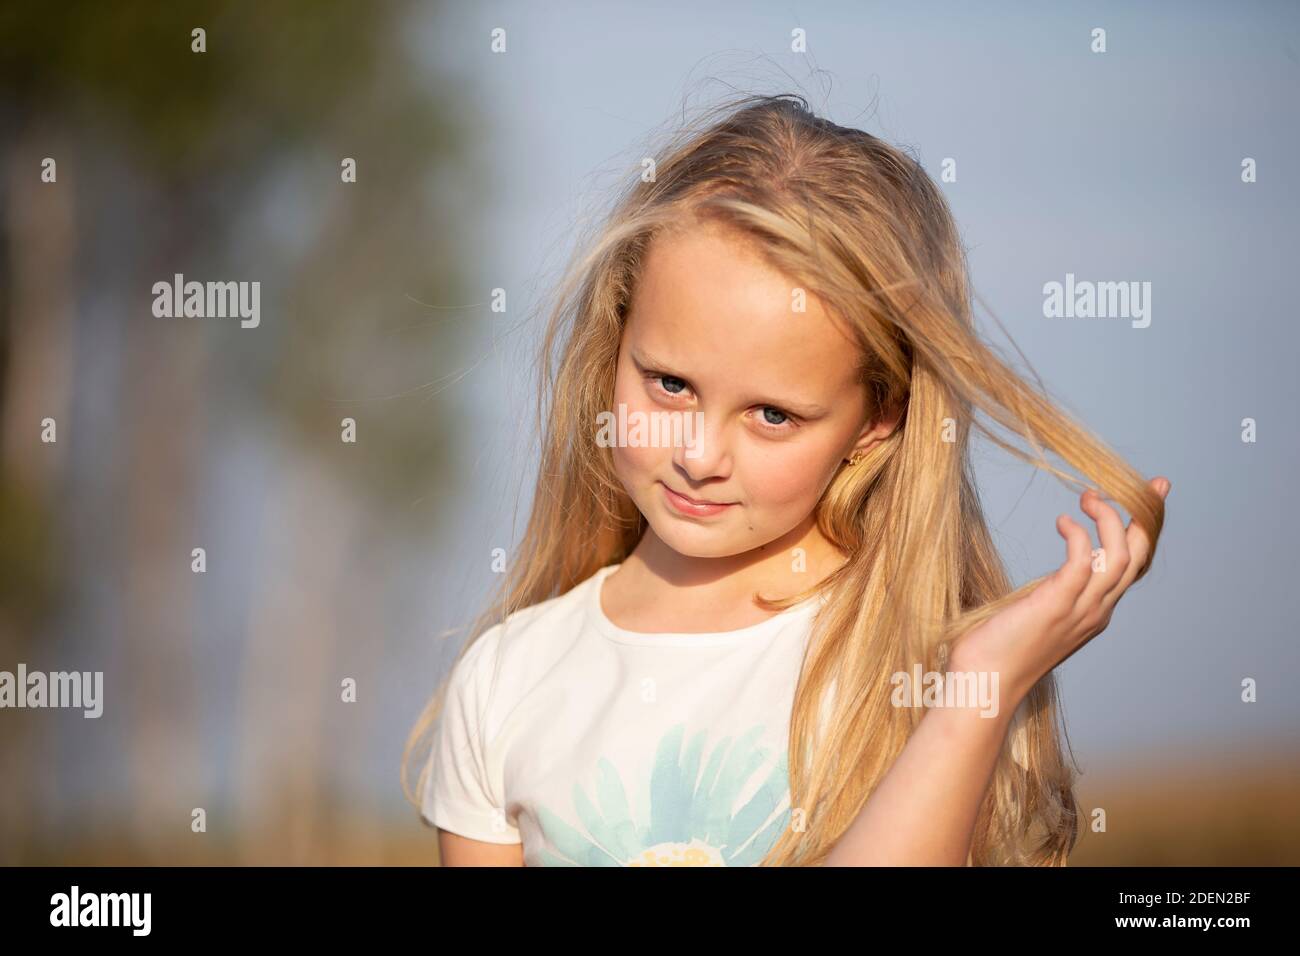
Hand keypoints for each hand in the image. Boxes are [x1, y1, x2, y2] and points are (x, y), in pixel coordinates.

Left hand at [947, 476, 1170, 710]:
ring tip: (1089, 497)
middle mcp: (1096, 612)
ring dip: (1110, 520)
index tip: (1148, 503)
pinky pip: (1083, 561)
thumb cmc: (997, 650)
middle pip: (1139, 558)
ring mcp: (1080, 610)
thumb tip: (1041, 582)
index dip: (1142, 536)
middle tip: (1152, 485)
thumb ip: (1048, 598)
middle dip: (1148, 518)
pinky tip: (1062, 522)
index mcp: (1093, 614)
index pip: (1130, 570)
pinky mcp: (1056, 604)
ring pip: (1121, 557)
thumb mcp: (1035, 617)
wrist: (983, 683)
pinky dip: (1078, 535)